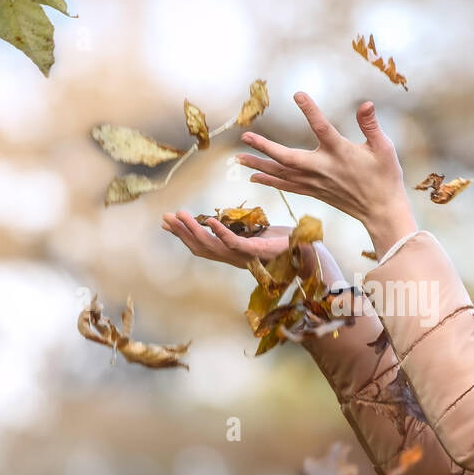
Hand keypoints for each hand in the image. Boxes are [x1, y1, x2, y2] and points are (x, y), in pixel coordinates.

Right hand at [161, 210, 292, 269]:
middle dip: (182, 233)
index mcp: (235, 253)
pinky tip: (209, 221)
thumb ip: (241, 229)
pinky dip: (220, 232)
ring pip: (213, 246)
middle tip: (165, 218)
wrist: (308, 254)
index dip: (184, 236)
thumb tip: (227, 220)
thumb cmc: (286, 244)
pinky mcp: (258, 251)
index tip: (167, 223)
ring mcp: (246, 256)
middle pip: (202, 248)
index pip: (203, 246)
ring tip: (180, 216)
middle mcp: (237, 258)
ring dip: (194, 231)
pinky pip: (234, 243)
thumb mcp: (258, 233)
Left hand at [234, 91, 417, 256]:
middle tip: (245, 137)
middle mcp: (323, 168)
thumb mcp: (384, 148)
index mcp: (340, 153)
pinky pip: (287, 186)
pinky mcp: (314, 192)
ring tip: (238, 158)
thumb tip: (366, 104)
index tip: (298, 94)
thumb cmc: (385, 177)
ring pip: (282, 174)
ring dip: (259, 164)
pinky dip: (270, 181)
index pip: (322, 127)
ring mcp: (316, 182)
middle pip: (287, 157)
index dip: (310, 111)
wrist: (381, 210)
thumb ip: (371, 125)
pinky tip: (256, 175)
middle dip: (265, 147)